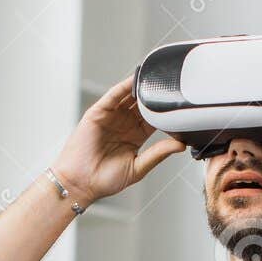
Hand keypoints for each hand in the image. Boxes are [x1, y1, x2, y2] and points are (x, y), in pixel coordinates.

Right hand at [50, 76, 184, 206]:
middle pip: (143, 105)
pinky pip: (113, 96)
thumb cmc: (104, 180)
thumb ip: (158, 154)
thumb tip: (180, 145)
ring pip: (129, 97)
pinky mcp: (97, 113)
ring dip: (141, 86)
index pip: (154, 119)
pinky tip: (135, 79)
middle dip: (155, 95)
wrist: (81, 183)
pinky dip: (124, 86)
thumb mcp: (138, 167)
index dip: (166, 111)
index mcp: (135, 136)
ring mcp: (110, 117)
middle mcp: (123, 124)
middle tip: (171, 85)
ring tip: (156, 76)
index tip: (180, 104)